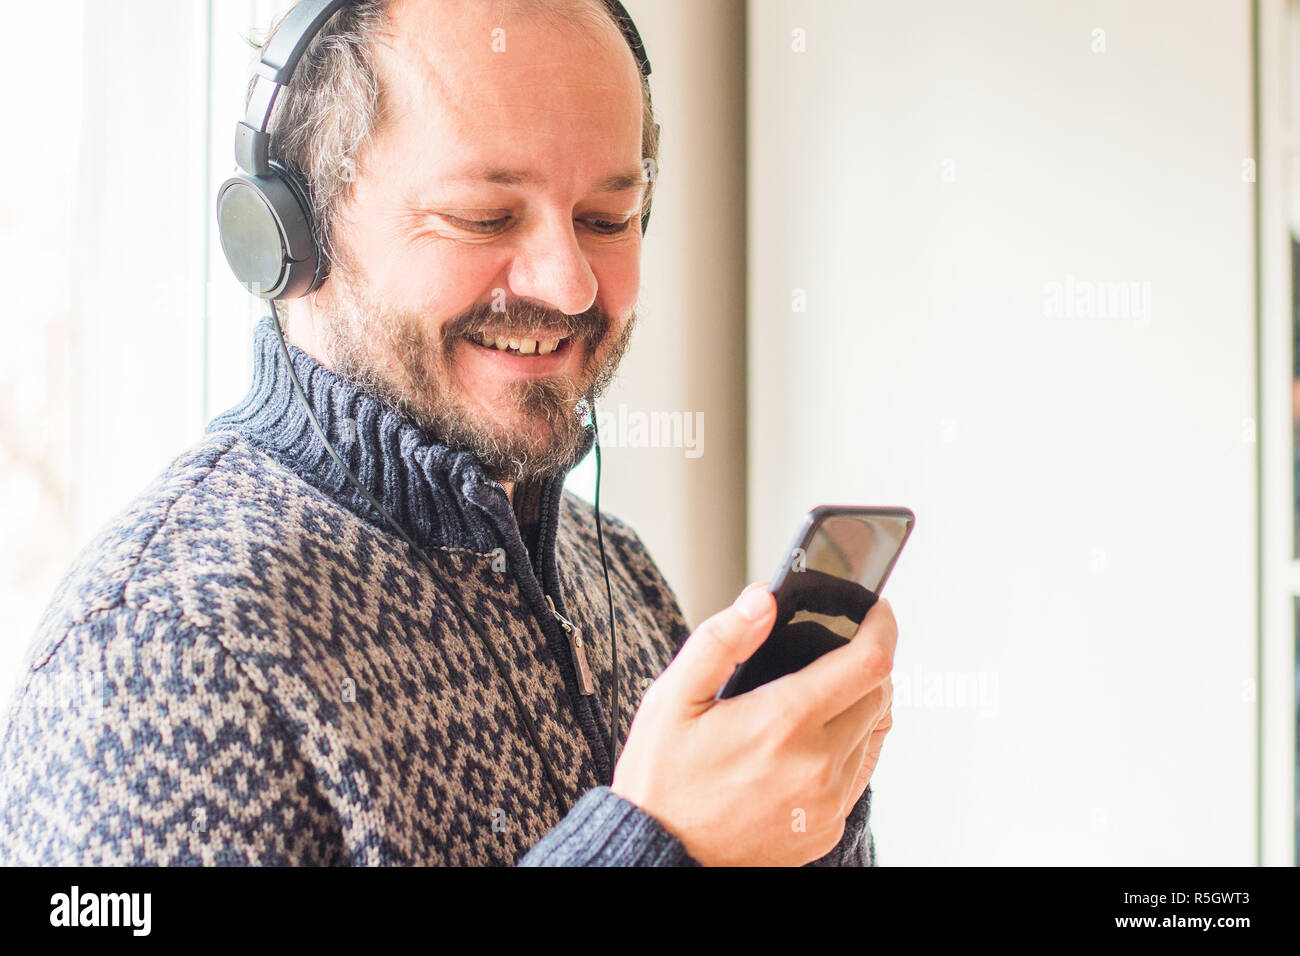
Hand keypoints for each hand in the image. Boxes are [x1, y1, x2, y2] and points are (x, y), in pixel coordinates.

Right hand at [611, 581, 896, 865]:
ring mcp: (826, 801)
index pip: (869, 664)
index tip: (876, 611)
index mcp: (782, 722)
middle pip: (879, 695)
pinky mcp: (827, 827)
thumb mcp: (672, 697)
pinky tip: (811, 741)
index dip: (880, 628)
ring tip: (821, 695)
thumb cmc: (663, 777)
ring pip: (874, 734)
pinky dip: (848, 747)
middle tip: (836, 652)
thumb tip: (763, 600)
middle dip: (867, 664)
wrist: (662, 851)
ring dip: (859, 706)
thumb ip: (720, 641)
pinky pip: (859, 773)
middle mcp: (816, 765)